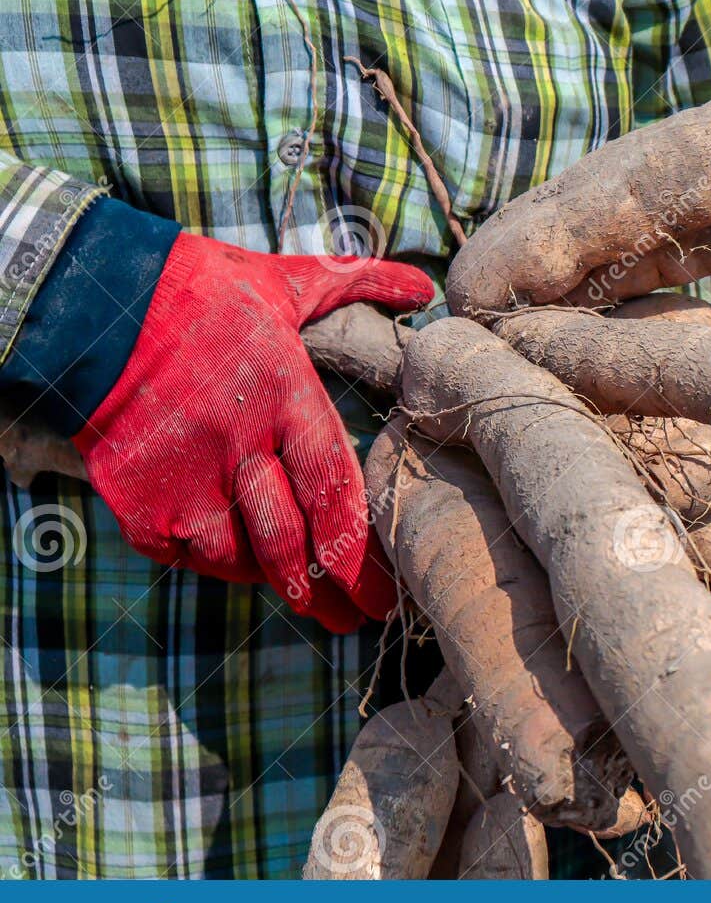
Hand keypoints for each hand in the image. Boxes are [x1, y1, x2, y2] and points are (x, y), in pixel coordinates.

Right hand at [73, 233, 434, 630]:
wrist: (94, 303)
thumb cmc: (204, 292)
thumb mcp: (286, 282)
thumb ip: (360, 286)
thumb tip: (424, 289)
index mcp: (284, 397)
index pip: (333, 492)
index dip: (361, 553)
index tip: (385, 592)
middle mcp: (237, 446)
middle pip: (293, 542)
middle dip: (332, 591)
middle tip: (361, 620)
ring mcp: (183, 479)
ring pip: (242, 556)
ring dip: (280, 583)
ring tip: (312, 602)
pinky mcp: (139, 501)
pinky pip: (191, 553)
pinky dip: (222, 563)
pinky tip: (247, 566)